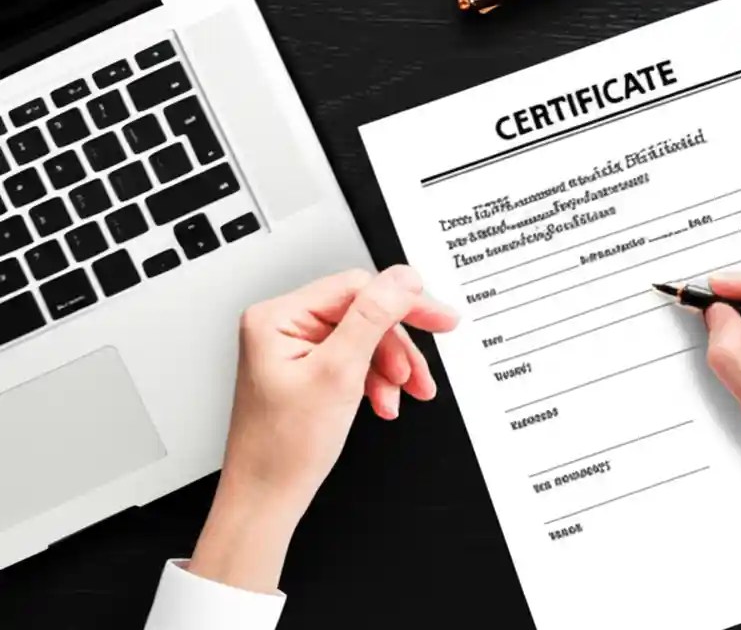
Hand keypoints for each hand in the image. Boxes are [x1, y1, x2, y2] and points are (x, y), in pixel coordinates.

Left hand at [189, 266, 456, 591]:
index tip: (438, 317)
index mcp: (278, 317)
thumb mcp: (338, 374)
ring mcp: (293, 349)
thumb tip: (402, 279)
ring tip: (404, 395)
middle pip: (363, 314)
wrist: (266, 498)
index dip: (402, 303)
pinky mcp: (305, 369)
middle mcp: (281, 326)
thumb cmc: (283, 448)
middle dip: (397, 346)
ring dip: (390, 368)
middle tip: (425, 367)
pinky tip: (384, 402)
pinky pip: (354, 360)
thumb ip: (372, 319)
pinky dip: (376, 380)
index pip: (356, 288)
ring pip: (364, 340)